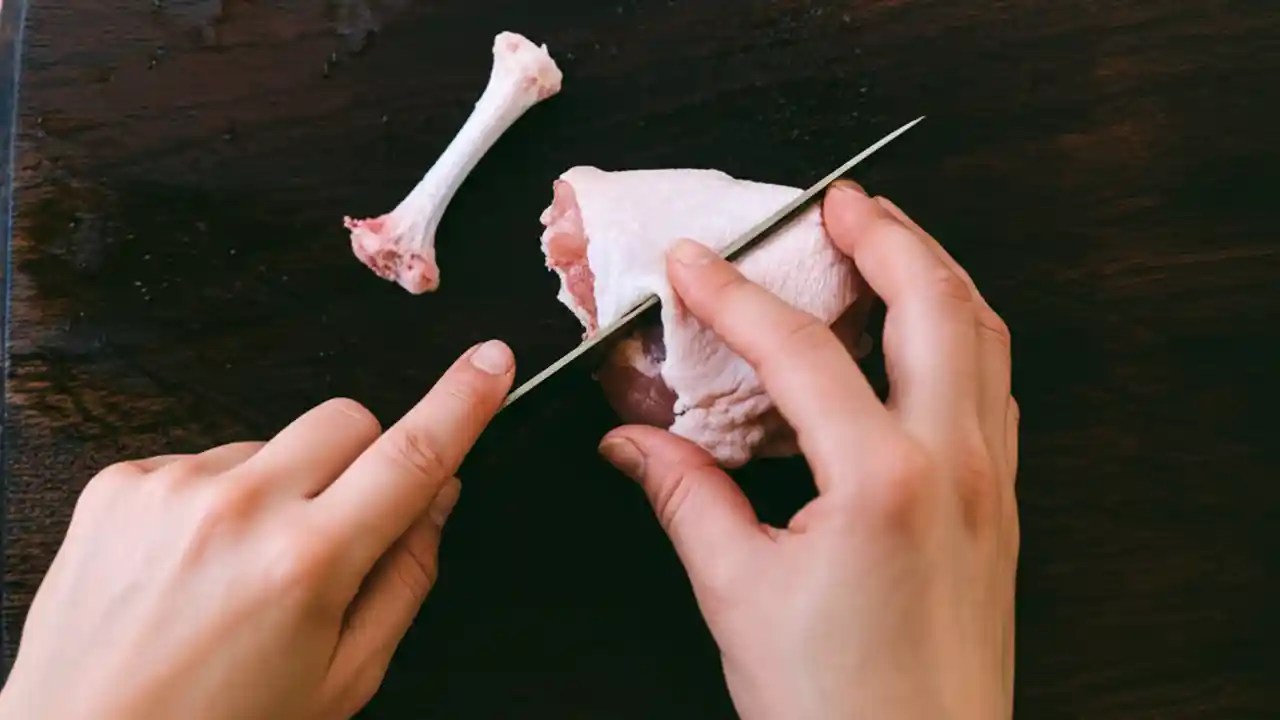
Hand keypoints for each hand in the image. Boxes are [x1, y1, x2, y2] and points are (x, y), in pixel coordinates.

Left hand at [0, 341, 516, 719]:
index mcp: (307, 563)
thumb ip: (405, 578)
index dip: (463, 402)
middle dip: (364, 461)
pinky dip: (216, 501)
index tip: (490, 362)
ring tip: (240, 572)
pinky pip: (205, 461)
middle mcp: (239, 509)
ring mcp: (172, 487)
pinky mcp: (120, 482)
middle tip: (339, 531)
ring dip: (281, 488)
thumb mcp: (343, 676)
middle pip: (347, 421)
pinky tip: (192, 565)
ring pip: (274, 445)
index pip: (411, 456)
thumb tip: (436, 496)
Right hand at [598, 182, 1018, 719]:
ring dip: (935, 274)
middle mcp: (950, 465)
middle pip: (935, 302)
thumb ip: (686, 496)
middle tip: (841, 201)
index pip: (798, 351)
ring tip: (888, 244)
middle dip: (887, 234)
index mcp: (879, 480)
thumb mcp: (737, 594)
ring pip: (983, 336)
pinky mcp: (998, 506)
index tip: (695, 261)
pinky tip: (923, 338)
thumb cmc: (838, 708)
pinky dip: (960, 334)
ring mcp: (987, 482)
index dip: (734, 293)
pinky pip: (993, 387)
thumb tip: (636, 442)